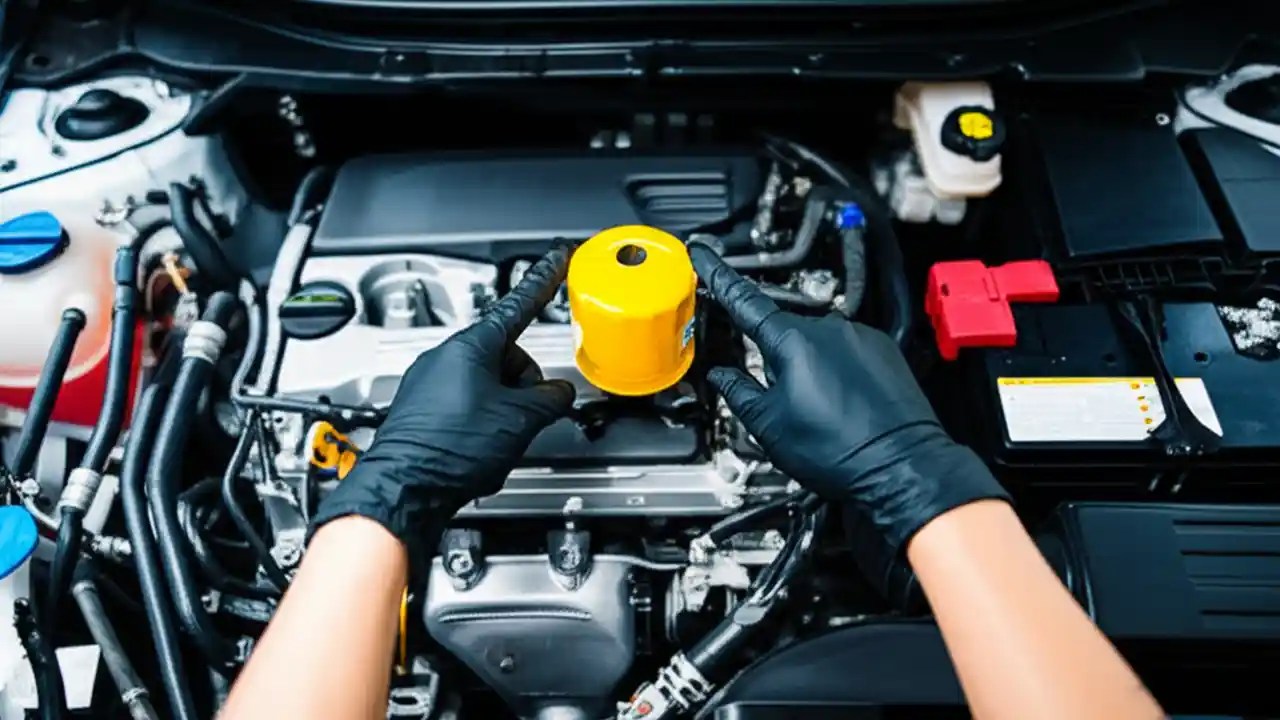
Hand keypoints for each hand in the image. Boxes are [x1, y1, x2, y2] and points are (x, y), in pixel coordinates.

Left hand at [311, 247, 576, 562]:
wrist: (408, 488)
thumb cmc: (452, 448)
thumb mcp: (520, 420)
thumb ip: (549, 399)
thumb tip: (559, 393)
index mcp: (471, 347)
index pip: (518, 304)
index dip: (544, 282)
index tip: (557, 260)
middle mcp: (445, 358)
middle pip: (506, 355)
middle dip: (524, 383)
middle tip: (529, 413)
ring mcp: (430, 383)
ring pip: (487, 382)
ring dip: (504, 406)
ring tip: (501, 437)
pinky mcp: (423, 410)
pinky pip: (466, 404)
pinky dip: (483, 421)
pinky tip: (483, 447)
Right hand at [690, 244, 1007, 604]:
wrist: (903, 468)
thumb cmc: (840, 451)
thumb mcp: (769, 425)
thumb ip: (738, 391)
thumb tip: (722, 376)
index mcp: (792, 341)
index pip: (743, 300)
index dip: (717, 276)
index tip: (703, 255)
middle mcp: (828, 328)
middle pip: (782, 331)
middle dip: (773, 359)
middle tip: (782, 402)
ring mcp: (859, 336)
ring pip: (815, 343)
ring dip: (808, 368)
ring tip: (820, 413)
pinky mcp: (882, 350)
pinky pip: (845, 351)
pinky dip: (836, 372)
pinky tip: (841, 406)